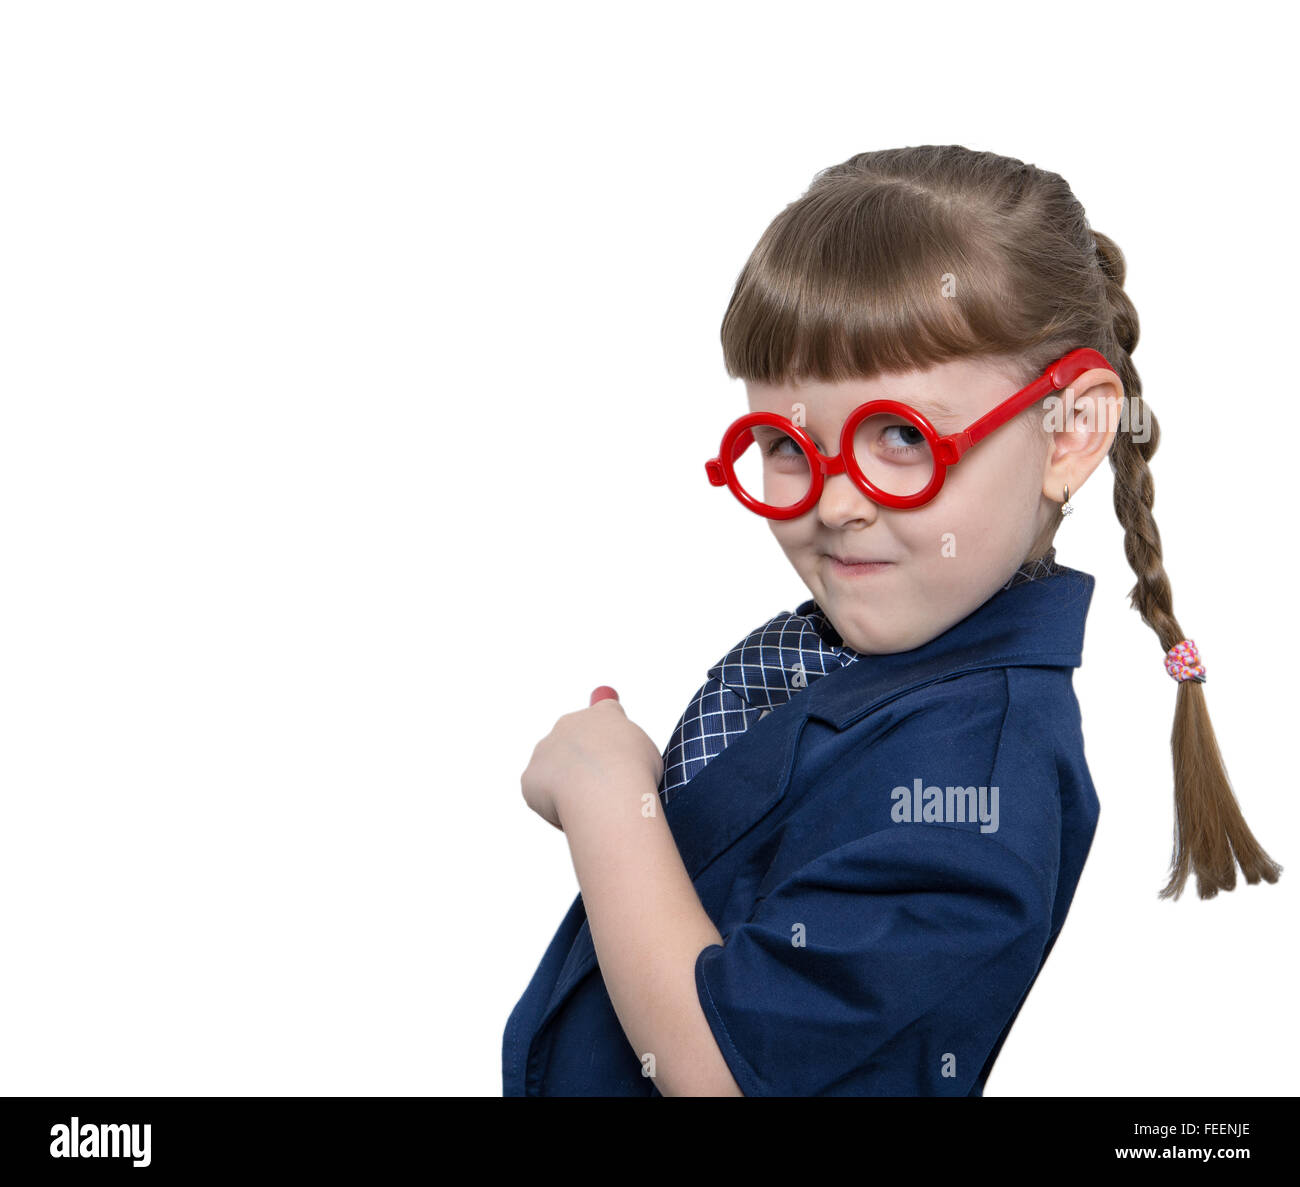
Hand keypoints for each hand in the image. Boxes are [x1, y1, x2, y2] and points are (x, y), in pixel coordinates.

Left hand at [521, 686, 664, 829]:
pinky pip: (542, 796)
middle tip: (599, 789)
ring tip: (590, 806)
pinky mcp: (529, 777)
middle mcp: (569, 724)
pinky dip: (554, 809)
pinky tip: (573, 814)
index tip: (609, 743)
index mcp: (604, 715)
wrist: (606, 790)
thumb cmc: (635, 776)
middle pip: (573, 740)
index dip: (607, 728)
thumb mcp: (647, 755)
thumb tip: (622, 761)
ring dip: (567, 787)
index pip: (605, 711)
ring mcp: (545, 748)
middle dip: (583, 762)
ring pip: (555, 771)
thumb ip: (632, 752)